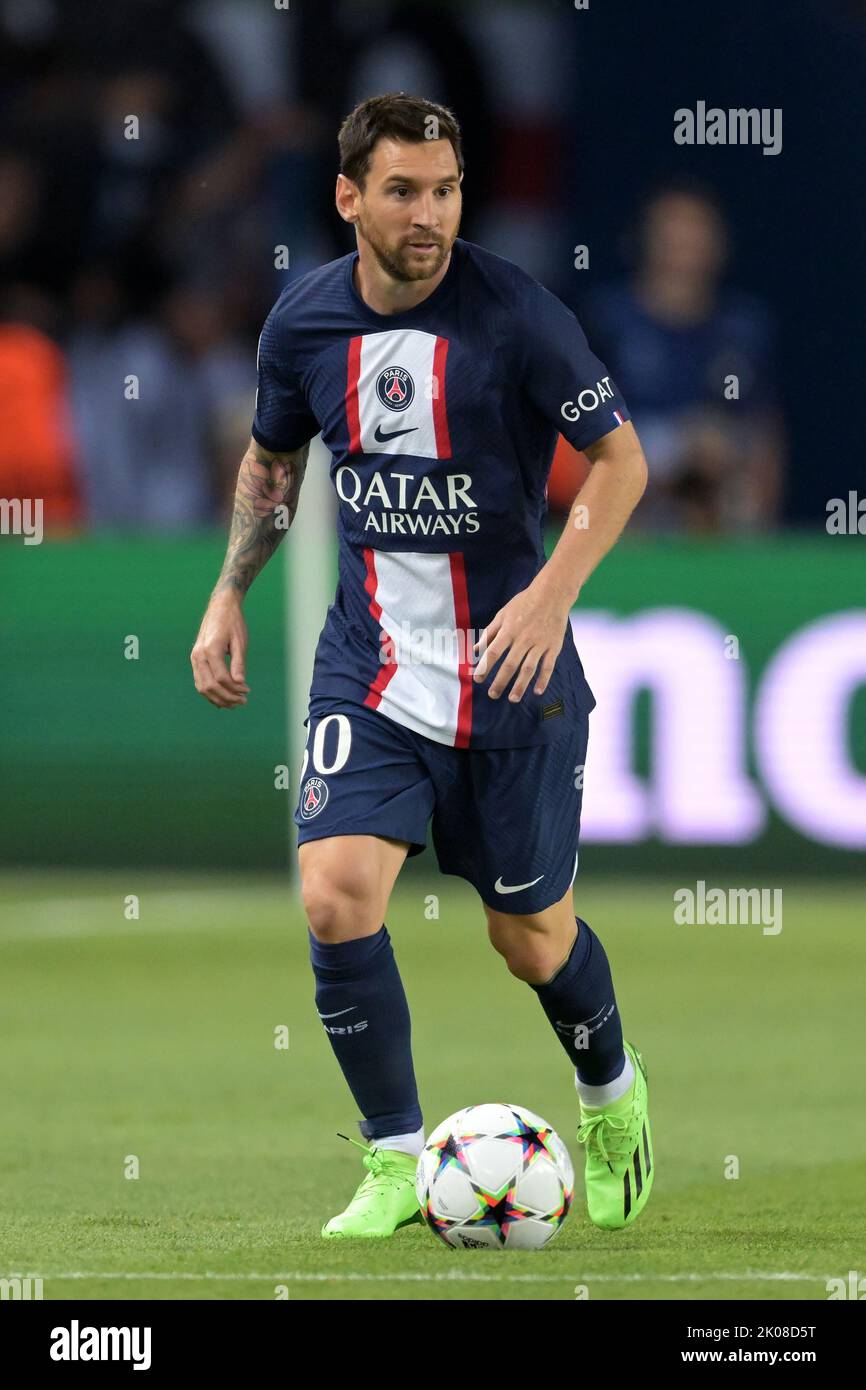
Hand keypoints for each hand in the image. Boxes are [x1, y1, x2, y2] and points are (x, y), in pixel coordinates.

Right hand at [190, 591, 250, 707]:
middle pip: (210, 685)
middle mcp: (199, 655)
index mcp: (210, 649)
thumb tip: (240, 683)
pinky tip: (222, 697)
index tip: (247, 691)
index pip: (221, 678)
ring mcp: (194, 658)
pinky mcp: (195, 659)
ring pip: (202, 686)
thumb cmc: (233, 622)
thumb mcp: (240, 642)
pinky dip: (210, 692)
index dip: (235, 688)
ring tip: (233, 703)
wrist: (221, 606)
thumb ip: (239, 663)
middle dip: (227, 697)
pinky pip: (200, 681)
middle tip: (243, 701)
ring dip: (217, 698)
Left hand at [472, 577, 571, 701]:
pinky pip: (548, 666)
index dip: (485, 667)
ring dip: (520, 686)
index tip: (478, 680)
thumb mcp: (503, 614)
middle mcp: (524, 639)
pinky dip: (543, 679)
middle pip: (510, 665)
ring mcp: (540, 643)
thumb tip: (476, 650)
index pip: (493, 653)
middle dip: (500, 682)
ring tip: (513, 699)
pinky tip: (537, 691)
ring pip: (528, 669)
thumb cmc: (524, 603)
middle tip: (492, 695)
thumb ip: (489, 633)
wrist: (552, 594)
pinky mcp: (553, 646)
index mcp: (509, 630)